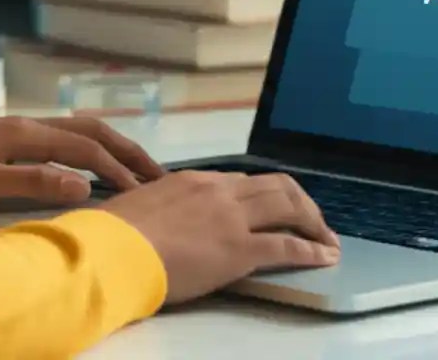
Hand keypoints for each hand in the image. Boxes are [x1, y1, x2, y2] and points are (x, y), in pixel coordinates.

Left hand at [0, 116, 164, 207]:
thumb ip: (33, 182)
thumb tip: (85, 186)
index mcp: (25, 134)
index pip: (87, 149)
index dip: (119, 170)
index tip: (146, 193)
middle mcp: (27, 125)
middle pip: (91, 131)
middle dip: (128, 151)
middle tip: (159, 174)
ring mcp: (17, 129)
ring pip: (79, 129)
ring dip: (111, 146)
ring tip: (136, 166)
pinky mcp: (6, 138)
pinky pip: (63, 136)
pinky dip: (89, 146)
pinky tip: (90, 161)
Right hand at [100, 171, 341, 304]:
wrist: (111, 251)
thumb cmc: (112, 234)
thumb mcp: (138, 206)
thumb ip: (161, 207)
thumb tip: (160, 218)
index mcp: (193, 180)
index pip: (242, 182)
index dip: (264, 196)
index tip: (274, 209)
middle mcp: (218, 191)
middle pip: (276, 186)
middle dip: (300, 202)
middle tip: (312, 220)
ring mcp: (231, 219)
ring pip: (289, 207)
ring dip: (313, 221)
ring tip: (326, 238)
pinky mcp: (239, 250)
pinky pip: (286, 246)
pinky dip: (311, 250)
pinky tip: (324, 256)